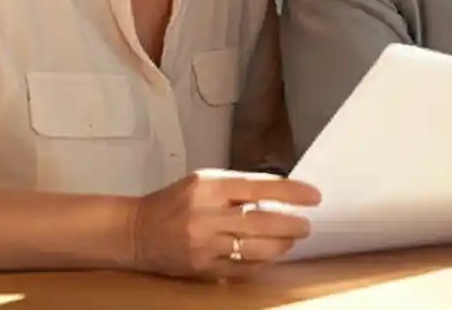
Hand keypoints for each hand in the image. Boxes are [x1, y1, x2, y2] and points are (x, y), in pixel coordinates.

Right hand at [130, 169, 319, 279]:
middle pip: (262, 222)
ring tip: (292, 239)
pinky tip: (271, 255)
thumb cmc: (175, 202)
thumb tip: (279, 193)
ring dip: (282, 245)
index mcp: (208, 187)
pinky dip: (263, 262)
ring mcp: (205, 245)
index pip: (258, 188)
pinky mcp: (204, 269)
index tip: (313, 196)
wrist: (138, 231)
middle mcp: (206, 216)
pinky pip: (243, 269)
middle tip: (306, 224)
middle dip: (292, 224)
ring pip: (257, 249)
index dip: (291, 192)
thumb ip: (238, 187)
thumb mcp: (203, 181)